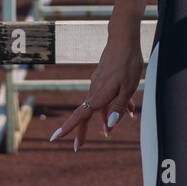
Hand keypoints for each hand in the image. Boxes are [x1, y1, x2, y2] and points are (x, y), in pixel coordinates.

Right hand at [48, 33, 142, 150]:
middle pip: (87, 114)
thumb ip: (118, 107)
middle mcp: (95, 90)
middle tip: (78, 146)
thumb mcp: (128, 88)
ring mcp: (99, 84)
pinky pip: (108, 96)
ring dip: (104, 119)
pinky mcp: (104, 78)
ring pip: (101, 106)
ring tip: (108, 133)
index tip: (55, 137)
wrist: (123, 39)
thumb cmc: (128, 63)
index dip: (69, 127)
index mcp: (99, 95)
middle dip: (83, 130)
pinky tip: (130, 110)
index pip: (81, 115)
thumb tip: (109, 126)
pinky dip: (115, 105)